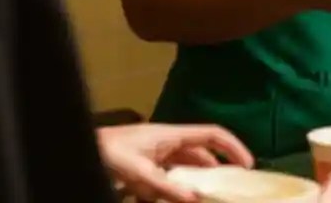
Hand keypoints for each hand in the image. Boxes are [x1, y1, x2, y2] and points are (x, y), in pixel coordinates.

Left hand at [97, 123, 253, 202]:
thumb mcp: (139, 172)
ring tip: (206, 197)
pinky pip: (169, 179)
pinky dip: (175, 191)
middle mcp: (168, 143)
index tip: (249, 168)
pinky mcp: (146, 166)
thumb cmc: (108, 152)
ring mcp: (157, 154)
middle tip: (231, 194)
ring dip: (195, 186)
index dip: (234, 148)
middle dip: (218, 175)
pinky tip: (171, 198)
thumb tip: (196, 199)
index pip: (211, 134)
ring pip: (187, 170)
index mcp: (171, 135)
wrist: (80, 147)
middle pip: (203, 157)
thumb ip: (167, 187)